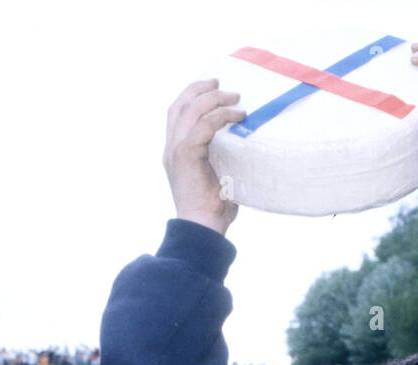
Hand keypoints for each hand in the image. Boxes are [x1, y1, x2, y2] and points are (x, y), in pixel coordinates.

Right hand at [164, 80, 246, 235]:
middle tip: (221, 83)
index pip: (176, 114)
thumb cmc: (214, 210)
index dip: (191, 96)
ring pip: (191, 110)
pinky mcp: (186, 155)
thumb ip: (223, 159)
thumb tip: (246, 147)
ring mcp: (176, 151)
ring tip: (235, 98)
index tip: (211, 87)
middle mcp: (171, 148)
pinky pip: (203, 125)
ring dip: (214, 99)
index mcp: (174, 152)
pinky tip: (238, 116)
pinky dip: (221, 116)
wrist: (202, 228)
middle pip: (179, 105)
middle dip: (199, 89)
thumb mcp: (218, 177)